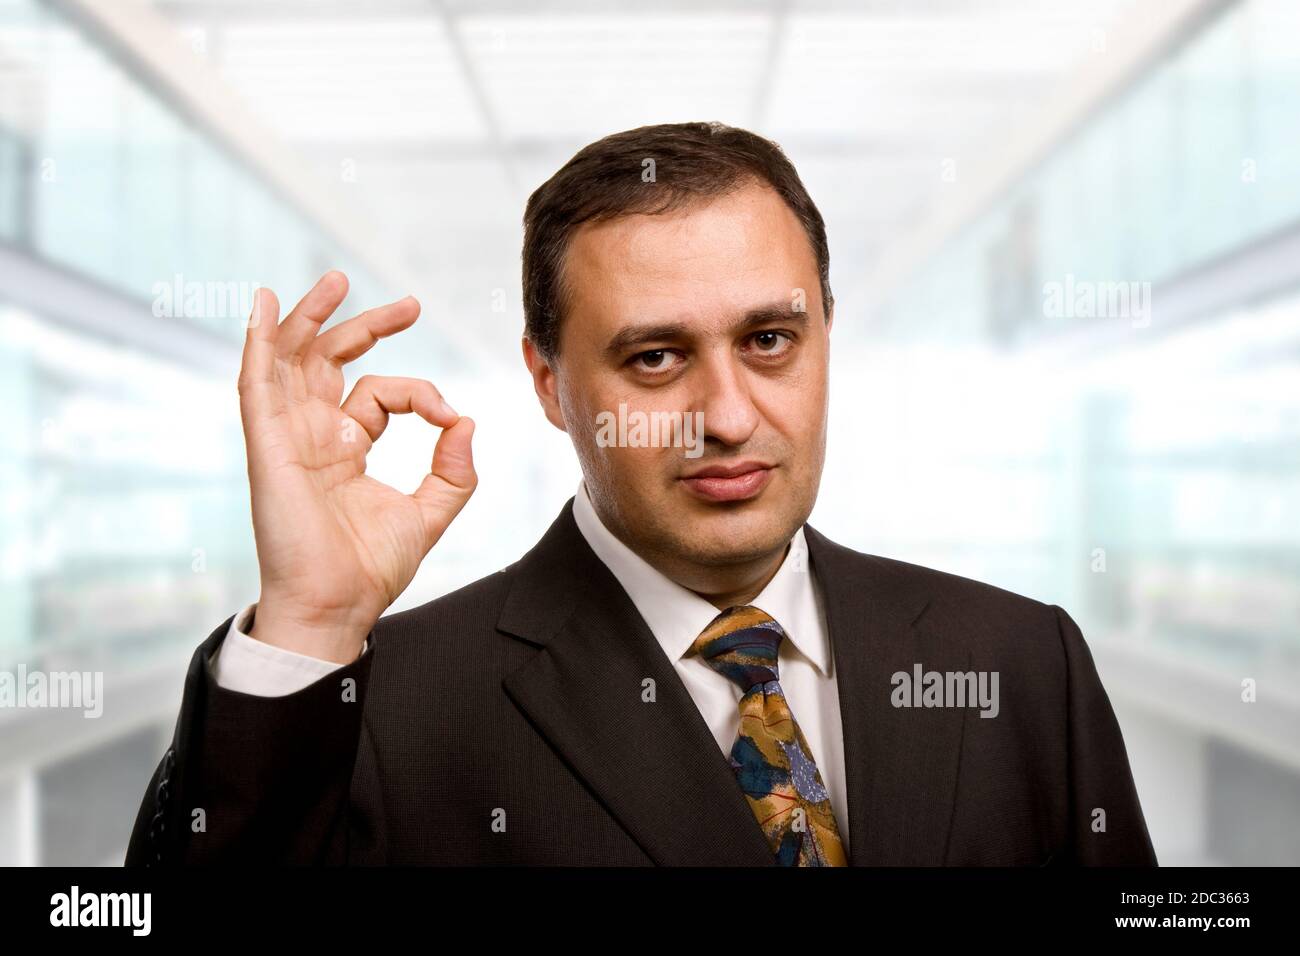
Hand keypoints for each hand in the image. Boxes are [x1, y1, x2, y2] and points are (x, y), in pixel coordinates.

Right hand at [238, 271, 475, 662]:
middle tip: (410, 305)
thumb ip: (453, 470)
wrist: (336, 607)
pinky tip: (263, 305)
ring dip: (309, 318)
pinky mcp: (267, 447)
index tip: (449, 415)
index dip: (421, 394)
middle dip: (365, 325)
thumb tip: (467, 422)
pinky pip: (256, 386)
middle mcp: (312, 436)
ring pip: (290, 361)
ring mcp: (286, 438)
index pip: (382, 393)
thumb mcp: (429, 513)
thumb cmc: (370, 570)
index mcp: (345, 447)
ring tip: (336, 281)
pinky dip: (257, 343)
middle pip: (330, 361)